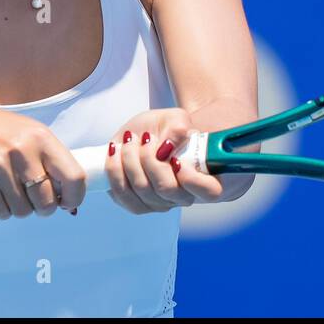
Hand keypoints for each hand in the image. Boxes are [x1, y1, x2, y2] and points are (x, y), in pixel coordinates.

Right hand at [0, 102, 85, 219]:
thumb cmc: (0, 131)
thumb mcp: (30, 134)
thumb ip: (51, 161)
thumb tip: (68, 198)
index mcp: (42, 137)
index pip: (74, 176)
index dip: (74, 197)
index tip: (67, 203)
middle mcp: (23, 150)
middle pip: (46, 201)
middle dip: (43, 208)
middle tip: (35, 200)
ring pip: (23, 210)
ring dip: (21, 208)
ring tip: (13, 192)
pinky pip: (1, 211)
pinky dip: (3, 210)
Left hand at [104, 108, 223, 213]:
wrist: (145, 132)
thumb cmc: (165, 128)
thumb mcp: (175, 118)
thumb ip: (178, 127)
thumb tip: (167, 147)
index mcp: (204, 176)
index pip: (209, 191)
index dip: (192, 178)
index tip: (176, 157)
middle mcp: (183, 196)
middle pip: (166, 188)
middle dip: (149, 158)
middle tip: (146, 138)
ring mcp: (160, 204)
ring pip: (142, 189)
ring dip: (130, 160)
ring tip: (129, 141)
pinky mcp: (136, 204)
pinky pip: (122, 196)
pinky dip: (115, 170)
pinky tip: (116, 152)